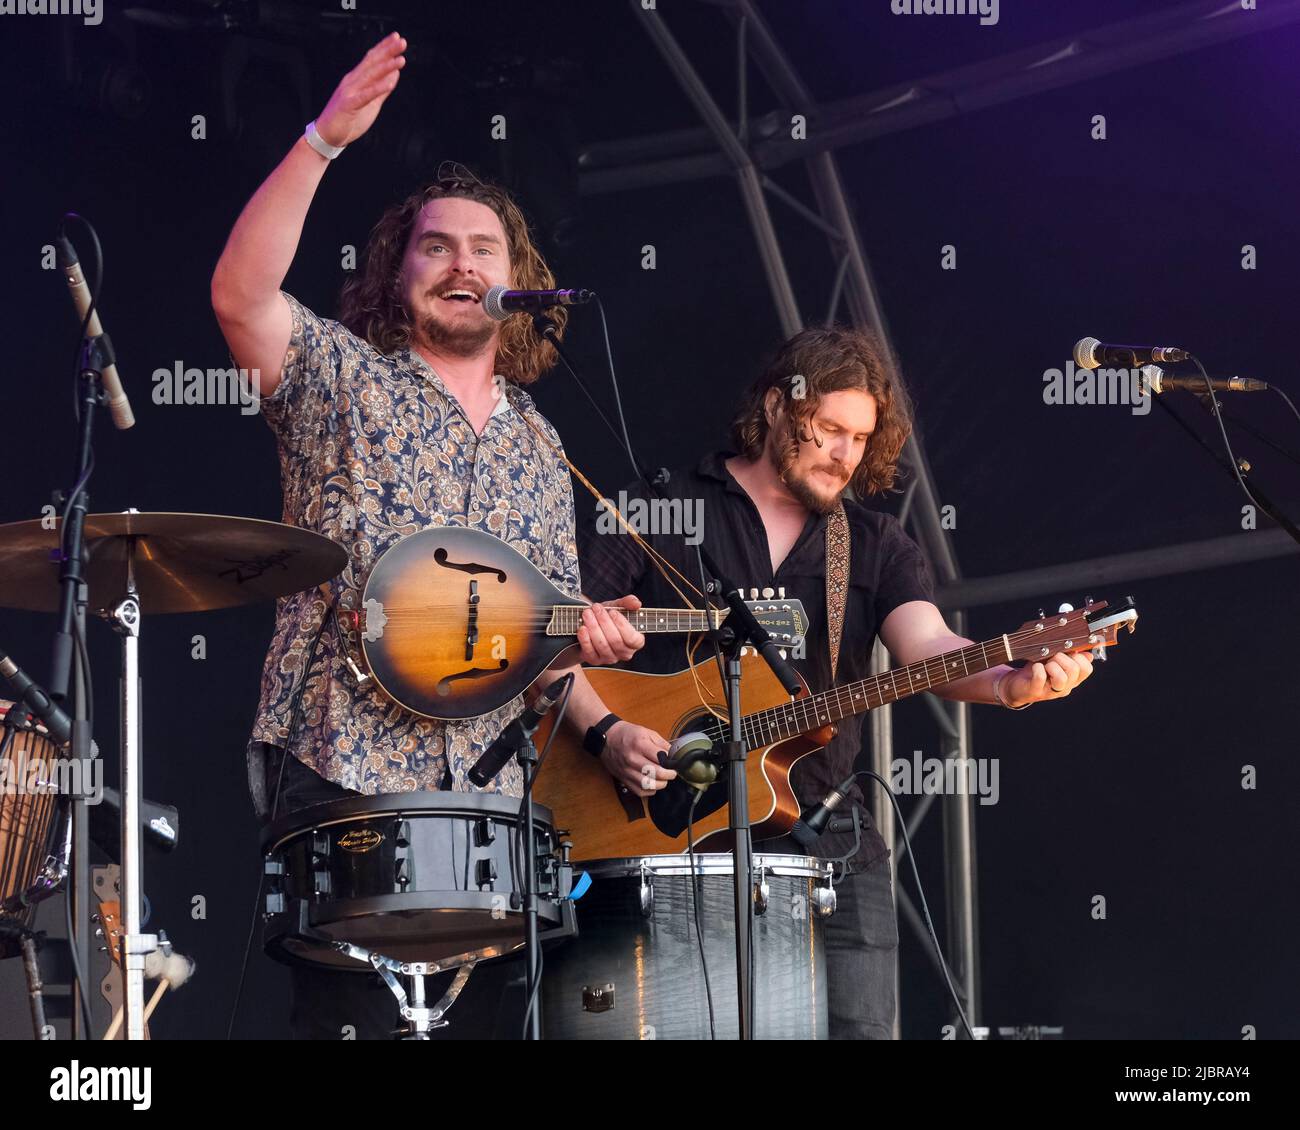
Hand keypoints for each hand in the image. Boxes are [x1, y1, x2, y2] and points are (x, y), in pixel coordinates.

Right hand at [316, 32, 406, 147]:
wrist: (327, 135)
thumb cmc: (348, 119)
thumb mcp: (370, 103)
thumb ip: (382, 89)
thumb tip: (395, 73)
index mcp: (356, 79)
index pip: (372, 59)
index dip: (384, 48)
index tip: (397, 38)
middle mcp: (352, 81)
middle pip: (372, 63)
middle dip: (387, 51)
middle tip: (401, 41)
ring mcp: (349, 91)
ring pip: (370, 76)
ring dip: (386, 67)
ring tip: (400, 59)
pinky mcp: (349, 104)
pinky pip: (366, 95)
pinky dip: (378, 88)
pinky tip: (390, 82)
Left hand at [576, 595, 644, 664]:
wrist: (592, 623)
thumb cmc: (608, 617)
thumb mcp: (618, 607)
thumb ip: (628, 603)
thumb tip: (636, 603)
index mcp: (635, 642)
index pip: (632, 639)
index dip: (622, 625)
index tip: (613, 612)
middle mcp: (624, 653)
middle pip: (616, 640)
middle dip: (604, 622)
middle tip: (596, 608)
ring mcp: (609, 658)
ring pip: (603, 645)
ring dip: (593, 627)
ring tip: (587, 613)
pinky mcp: (595, 660)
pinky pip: (590, 652)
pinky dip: (585, 639)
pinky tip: (582, 628)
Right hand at [601, 722, 675, 796]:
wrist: (606, 739)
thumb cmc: (627, 734)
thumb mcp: (647, 732)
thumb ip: (662, 744)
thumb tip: (675, 755)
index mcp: (640, 745)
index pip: (661, 759)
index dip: (671, 764)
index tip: (675, 764)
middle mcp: (633, 759)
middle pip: (656, 774)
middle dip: (669, 775)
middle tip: (672, 773)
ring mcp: (627, 771)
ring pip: (648, 785)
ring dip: (660, 784)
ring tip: (663, 779)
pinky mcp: (623, 779)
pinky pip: (639, 791)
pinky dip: (649, 791)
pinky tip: (652, 784)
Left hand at [1000, 650, 1093, 706]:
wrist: (1017, 687)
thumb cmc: (1038, 671)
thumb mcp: (1055, 662)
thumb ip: (1071, 657)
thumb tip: (1088, 654)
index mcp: (1072, 680)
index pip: (1087, 669)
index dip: (1079, 656)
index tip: (1067, 652)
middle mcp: (1064, 687)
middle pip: (1075, 670)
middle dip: (1062, 657)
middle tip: (1052, 658)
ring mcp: (1050, 692)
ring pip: (1062, 678)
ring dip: (1052, 665)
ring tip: (1044, 664)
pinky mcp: (1035, 692)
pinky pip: (1041, 678)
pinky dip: (1038, 668)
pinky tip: (1035, 666)